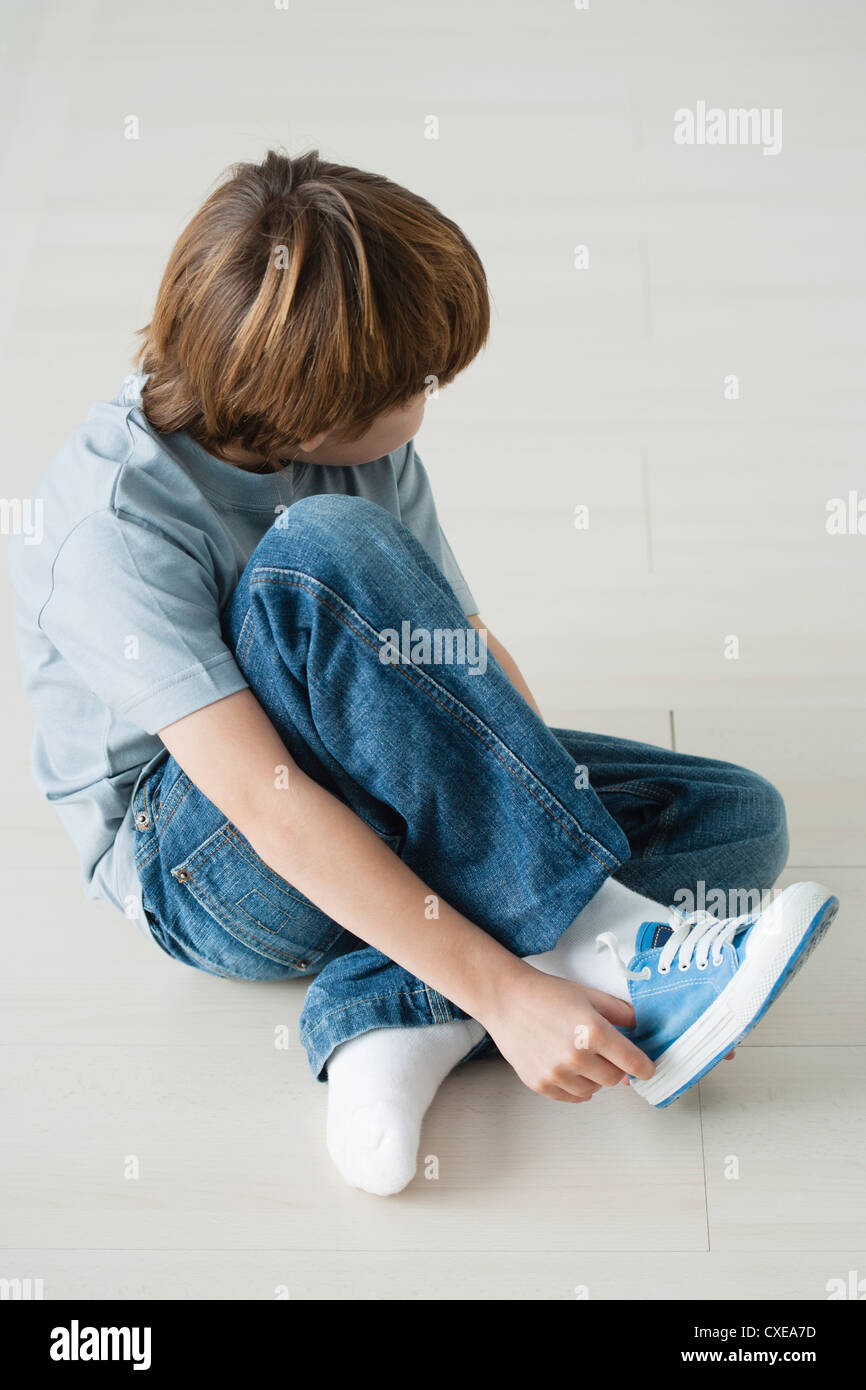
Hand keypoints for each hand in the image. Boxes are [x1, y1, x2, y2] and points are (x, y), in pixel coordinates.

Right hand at [478, 961, 654, 1102]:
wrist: (505, 999)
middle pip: (615, 1079)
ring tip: (579, 1054)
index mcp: (592, 1031)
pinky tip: (568, 1066)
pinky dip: (576, 1085)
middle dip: (615, 1067)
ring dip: (594, 1077)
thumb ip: (621, 1013)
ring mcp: (556, 1073)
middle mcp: (575, 1056)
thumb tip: (644, 1026)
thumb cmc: (546, 994)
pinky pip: (572, 1097)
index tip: (647, 1068)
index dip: (645, 1067)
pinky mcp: (540, 1084)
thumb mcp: (589, 995)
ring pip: (594, 1090)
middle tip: (603, 1052)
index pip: (633, 1063)